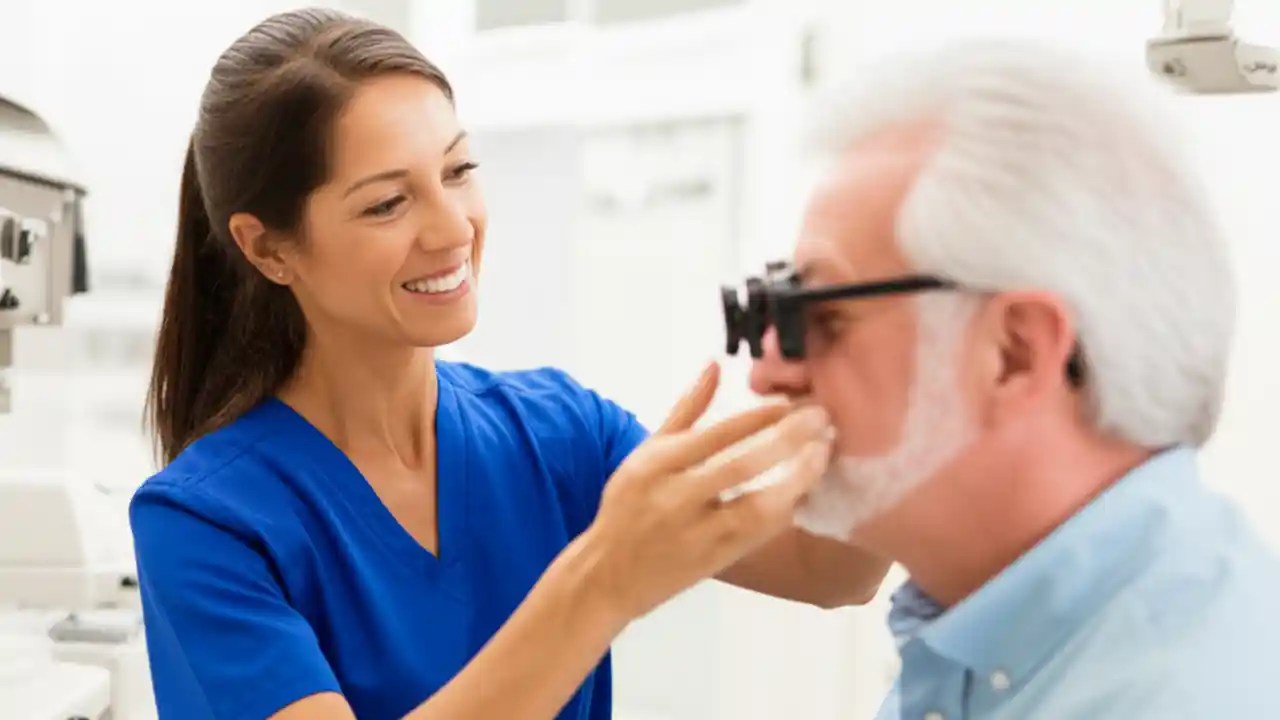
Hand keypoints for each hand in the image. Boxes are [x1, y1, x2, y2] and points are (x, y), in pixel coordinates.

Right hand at [579, 361, 832, 622]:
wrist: (611, 575)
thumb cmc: (630, 505)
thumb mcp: (647, 452)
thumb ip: (686, 410)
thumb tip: (715, 365)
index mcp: (656, 465)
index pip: (716, 435)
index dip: (758, 418)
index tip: (790, 403)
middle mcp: (676, 498)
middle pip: (742, 466)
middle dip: (788, 440)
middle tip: (821, 419)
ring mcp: (698, 533)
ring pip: (758, 506)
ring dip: (797, 478)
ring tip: (822, 454)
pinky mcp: (716, 560)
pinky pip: (760, 534)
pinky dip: (785, 510)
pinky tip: (804, 489)